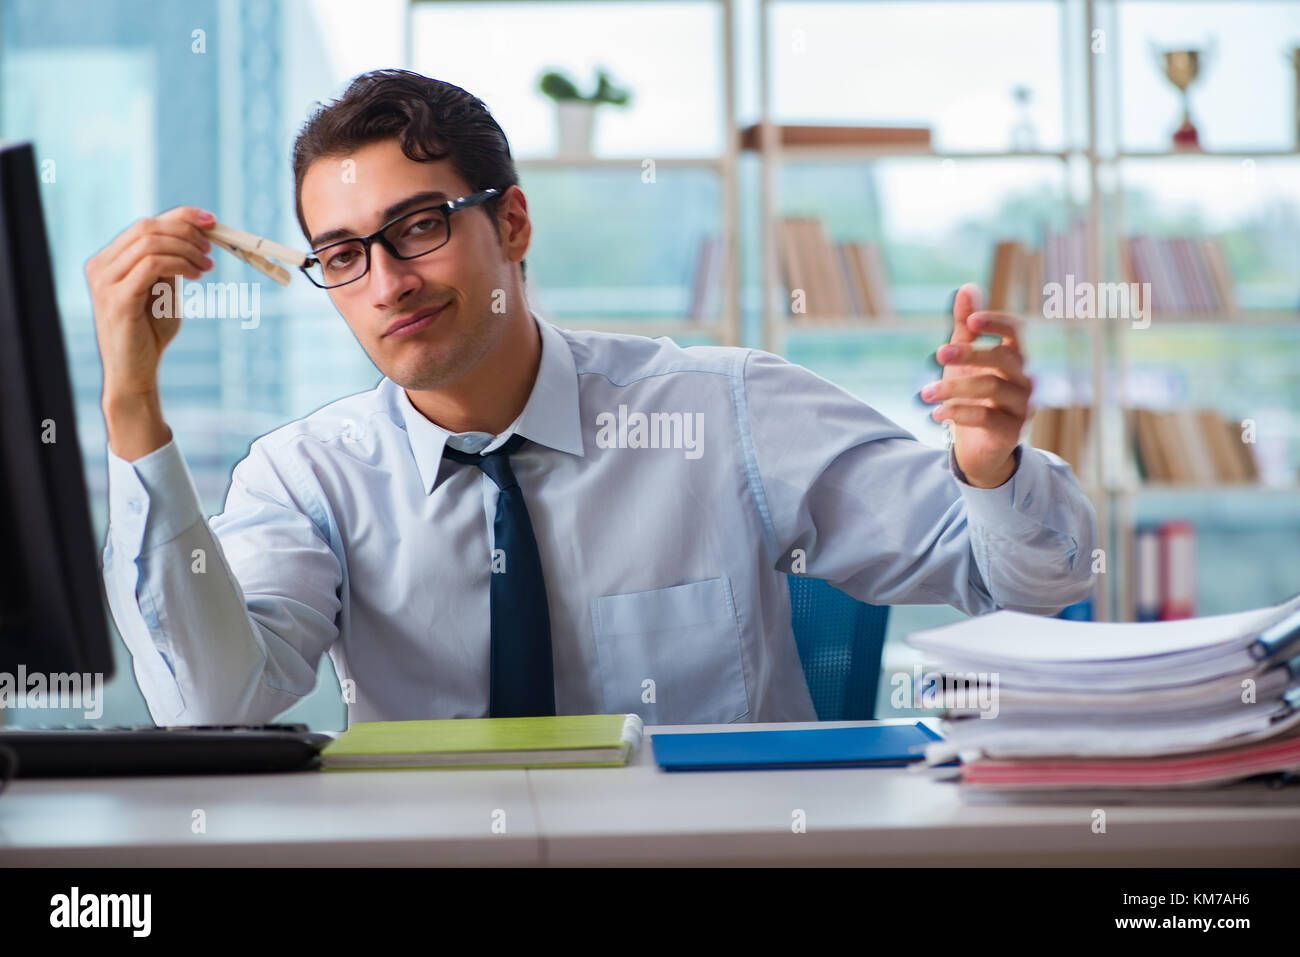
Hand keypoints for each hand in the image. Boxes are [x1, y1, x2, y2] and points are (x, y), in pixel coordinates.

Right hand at [87, 206, 215, 400]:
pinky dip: (180, 264)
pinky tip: (197, 275)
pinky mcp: (118, 298)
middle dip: (186, 231)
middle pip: (147, 227)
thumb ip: (171, 265)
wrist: (136, 372)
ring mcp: (105, 281)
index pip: (145, 224)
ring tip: (208, 265)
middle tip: (212, 247)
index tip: (211, 221)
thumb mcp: (164, 291)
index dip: (180, 216)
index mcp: (110, 261)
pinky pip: (152, 265)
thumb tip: (194, 237)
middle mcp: (101, 266)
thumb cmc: (151, 333)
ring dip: (187, 249)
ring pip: (150, 243)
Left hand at [919, 283, 1032, 487]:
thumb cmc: (972, 397)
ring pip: (992, 388)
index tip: (971, 320)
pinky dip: (958, 413)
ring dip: (953, 388)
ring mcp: (1022, 406)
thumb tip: (967, 288)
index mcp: (1014, 358)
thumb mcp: (964, 360)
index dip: (996, 322)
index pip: (1016, 332)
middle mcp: (1024, 379)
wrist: (977, 447)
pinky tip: (936, 414)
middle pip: (1002, 358)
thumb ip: (965, 328)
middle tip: (938, 354)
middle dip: (969, 353)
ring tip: (924, 393)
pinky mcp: (1012, 431)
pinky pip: (986, 417)